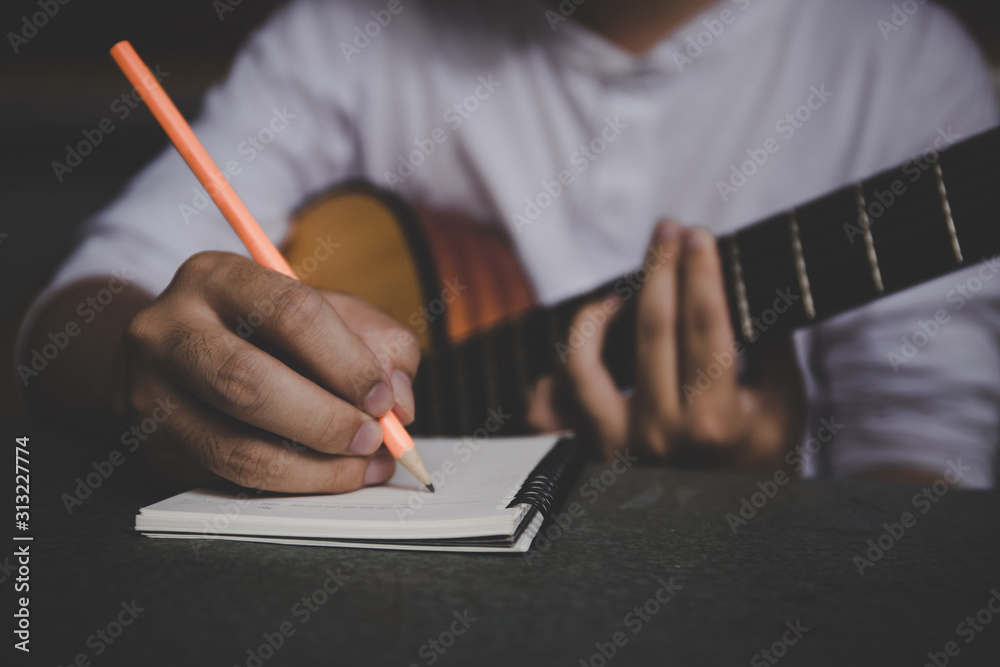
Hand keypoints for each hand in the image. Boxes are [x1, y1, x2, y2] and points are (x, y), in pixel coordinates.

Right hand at [121, 251, 419, 492]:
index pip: (289, 314)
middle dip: (326, 422)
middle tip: (372, 440)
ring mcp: (151, 393)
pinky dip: (290, 487)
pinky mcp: (153, 448)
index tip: (382, 399)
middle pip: (249, 384)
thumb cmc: (267, 329)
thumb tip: (399, 402)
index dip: (347, 363)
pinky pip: (230, 482)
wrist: (176, 352)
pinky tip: (326, 477)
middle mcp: (168, 330)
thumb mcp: (325, 310)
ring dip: (314, 471)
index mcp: (216, 277)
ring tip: (360, 467)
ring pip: (236, 450)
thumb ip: (378, 342)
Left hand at [531, 221, 804, 469]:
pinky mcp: (594, 453)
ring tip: (621, 292)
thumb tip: (747, 286)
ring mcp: (621, 445)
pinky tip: (593, 332)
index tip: (698, 235)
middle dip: (659, 268)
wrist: (728, 530)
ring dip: (599, 314)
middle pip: (652, 327)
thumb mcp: (785, 408)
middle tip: (666, 230)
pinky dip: (564, 360)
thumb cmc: (760, 460)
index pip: (705, 322)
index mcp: (717, 419)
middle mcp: (664, 432)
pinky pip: (558, 400)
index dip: (700, 270)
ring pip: (586, 361)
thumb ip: (770, 347)